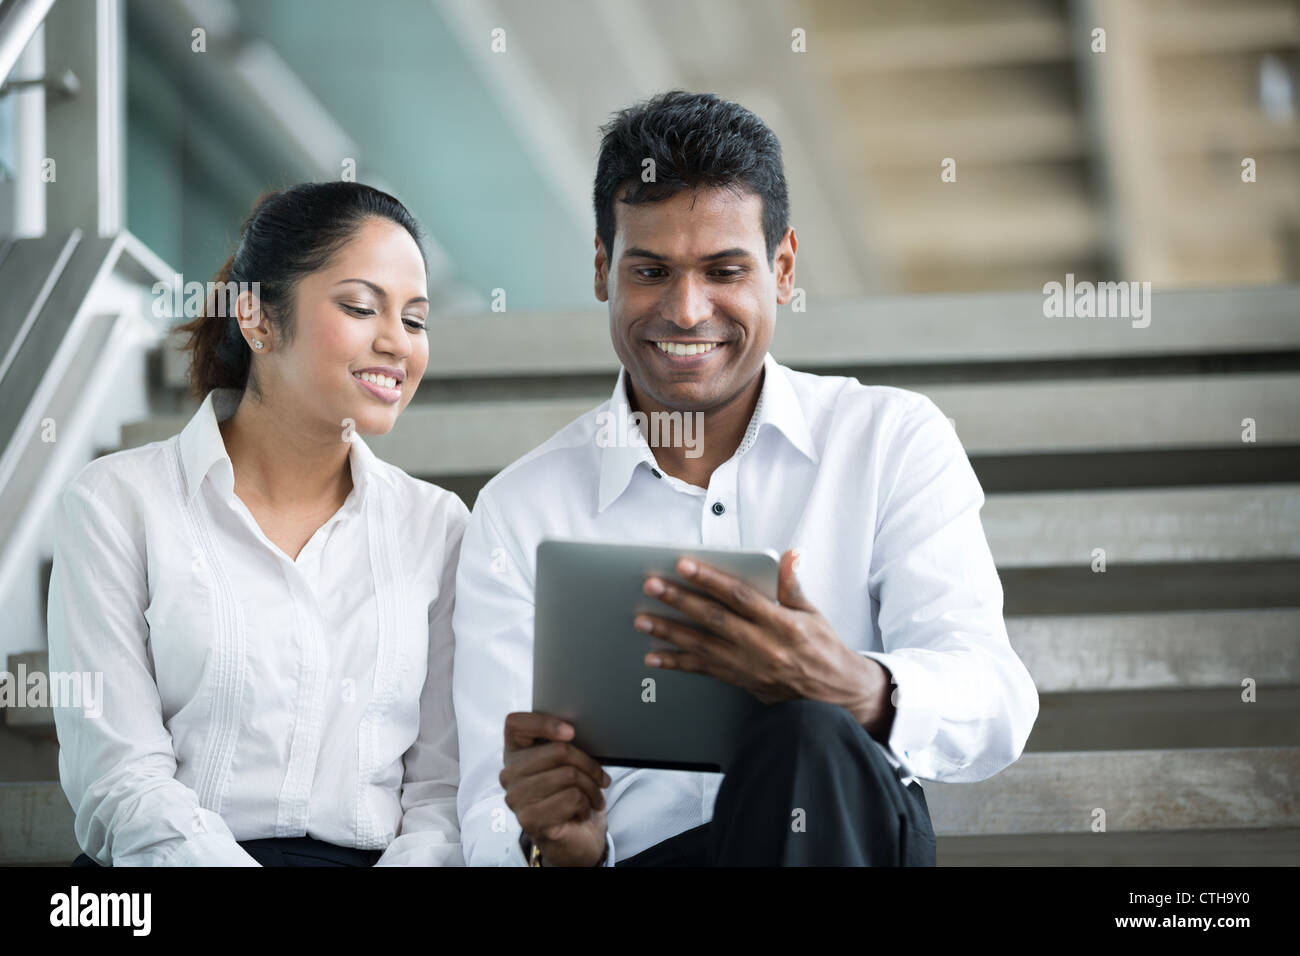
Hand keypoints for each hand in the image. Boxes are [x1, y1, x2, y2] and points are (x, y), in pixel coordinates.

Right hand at [501, 712, 610, 865]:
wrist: (576, 839)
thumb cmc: (571, 795)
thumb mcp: (568, 764)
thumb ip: (565, 745)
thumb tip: (576, 733)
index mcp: (515, 753)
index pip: (515, 723)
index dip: (544, 723)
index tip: (572, 732)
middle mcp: (509, 773)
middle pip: (558, 750)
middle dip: (589, 764)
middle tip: (601, 778)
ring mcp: (515, 797)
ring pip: (568, 775)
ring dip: (591, 788)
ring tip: (594, 797)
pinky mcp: (528, 819)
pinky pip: (571, 798)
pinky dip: (586, 805)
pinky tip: (582, 811)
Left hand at [634, 549, 892, 732]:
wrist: (834, 695)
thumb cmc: (823, 649)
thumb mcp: (813, 613)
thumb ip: (793, 584)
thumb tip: (790, 555)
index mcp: (782, 624)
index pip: (739, 596)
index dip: (710, 579)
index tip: (685, 565)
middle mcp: (762, 646)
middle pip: (713, 619)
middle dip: (679, 601)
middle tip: (652, 586)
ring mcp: (748, 666)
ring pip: (702, 646)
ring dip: (669, 632)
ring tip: (642, 620)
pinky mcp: (740, 680)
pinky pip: (704, 670)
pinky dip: (677, 663)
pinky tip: (655, 657)